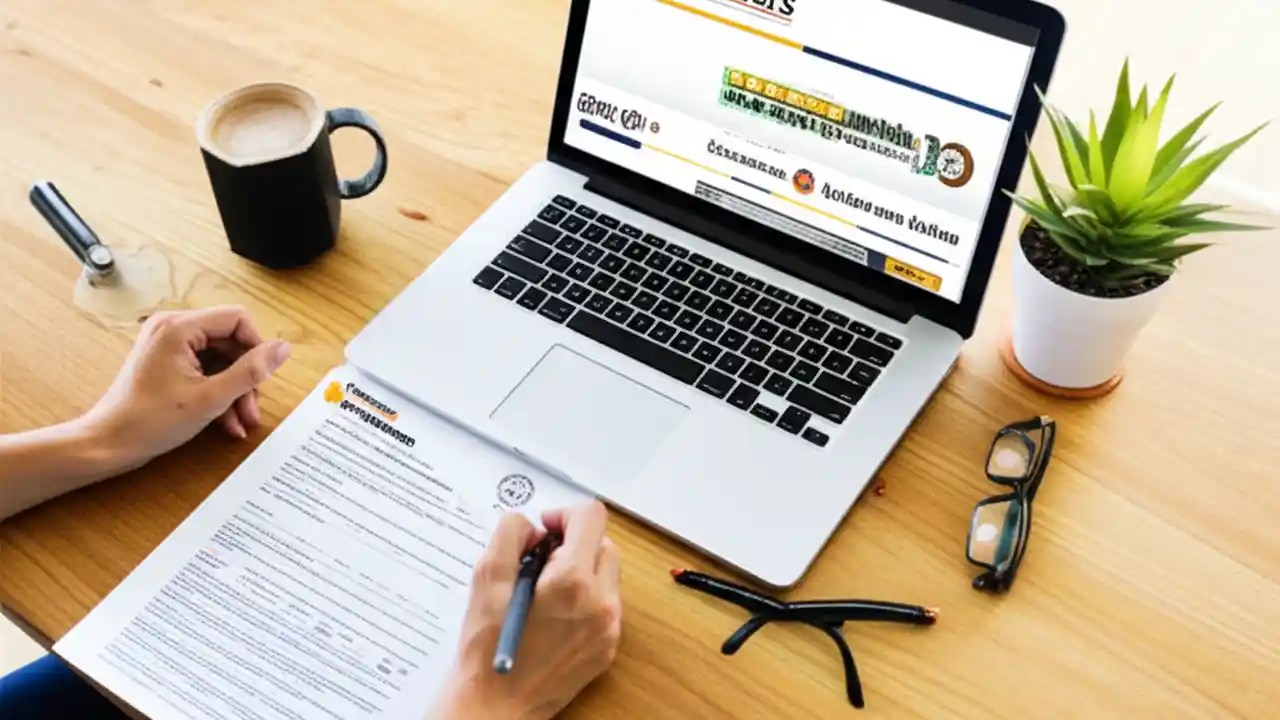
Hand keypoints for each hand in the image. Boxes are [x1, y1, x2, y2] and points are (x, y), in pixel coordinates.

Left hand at [83, 306, 290, 473]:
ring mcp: (167, 344)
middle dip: (246, 376)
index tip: (264, 377)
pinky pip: (203, 368)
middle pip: (229, 340)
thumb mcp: (211, 398)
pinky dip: (217, 391)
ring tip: (242, 420)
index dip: (257, 347)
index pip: (237, 319)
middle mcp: (171, 327)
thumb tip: (283, 349)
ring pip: (219, 358)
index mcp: (178, 327)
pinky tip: (227, 420)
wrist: (109, 443)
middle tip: (253, 408)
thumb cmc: (150, 421)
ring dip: (235, 388)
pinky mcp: (166, 361)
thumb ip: (251, 371)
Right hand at [428, 501, 621, 719]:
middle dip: (572, 543)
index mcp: (572, 582)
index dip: (564, 515)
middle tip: (538, 561)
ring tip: (542, 590)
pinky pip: (604, 605)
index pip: (591, 517)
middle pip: (603, 544)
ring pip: (606, 574)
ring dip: (579, 570)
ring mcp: (608, 629)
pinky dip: (583, 599)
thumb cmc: (485, 649)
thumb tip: (534, 525)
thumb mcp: (486, 578)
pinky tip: (551, 615)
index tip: (544, 529)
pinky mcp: (607, 648)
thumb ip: (511, 534)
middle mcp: (601, 604)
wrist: (493, 708)